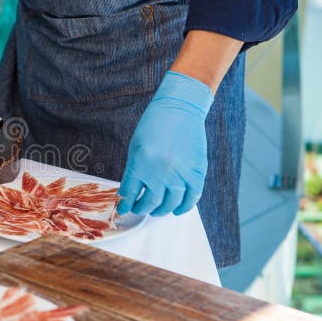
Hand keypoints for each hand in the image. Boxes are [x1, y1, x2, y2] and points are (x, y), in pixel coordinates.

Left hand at [117, 71, 213, 216]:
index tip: (124, 209)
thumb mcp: (135, 147)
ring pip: (170, 204)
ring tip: (155, 211)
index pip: (130, 193)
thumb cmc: (154, 126)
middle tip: (139, 209)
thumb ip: (134, 170)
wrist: (180, 109)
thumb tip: (130, 193)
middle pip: (150, 202)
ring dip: (160, 211)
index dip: (126, 204)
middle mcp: (160, 172)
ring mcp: (180, 174)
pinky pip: (191, 198)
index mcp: (140, 164)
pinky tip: (175, 210)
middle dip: (141, 208)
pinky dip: (183, 207)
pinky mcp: (197, 173)